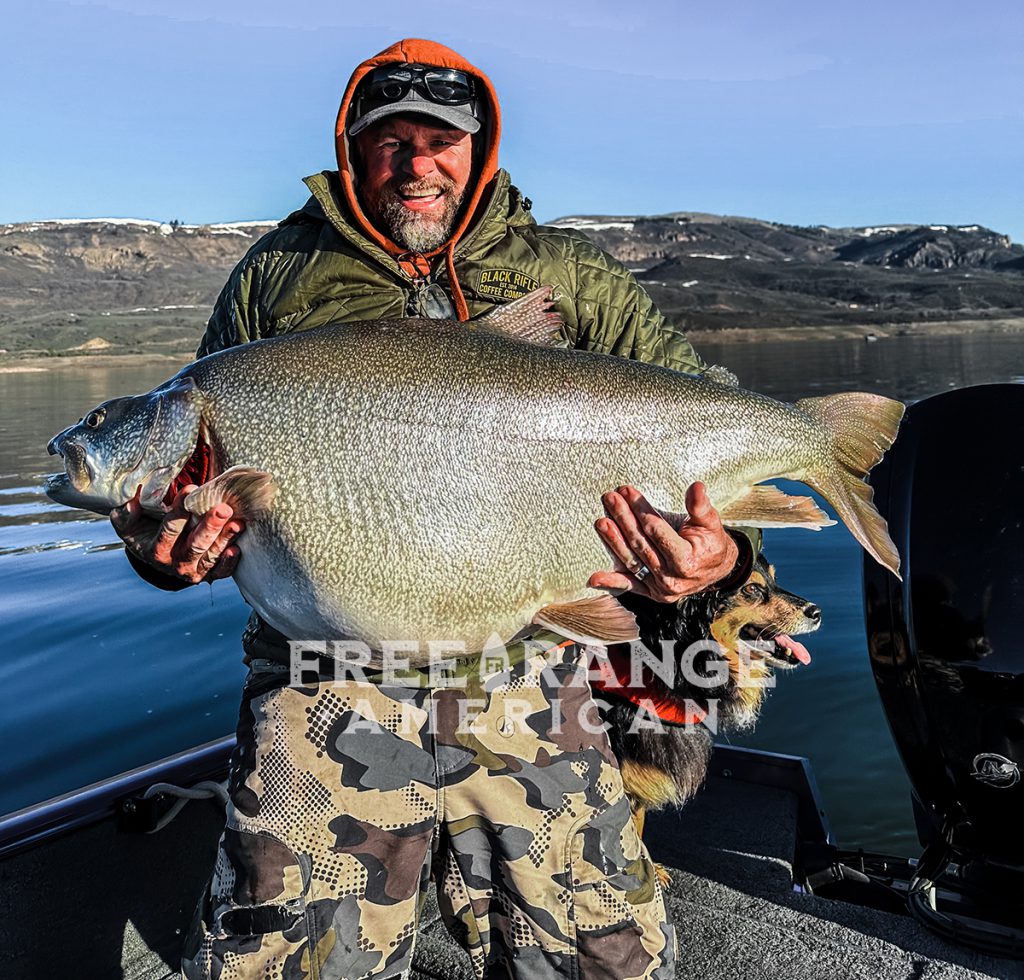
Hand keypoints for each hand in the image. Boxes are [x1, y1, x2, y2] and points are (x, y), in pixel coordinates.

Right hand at [110, 485, 244, 584]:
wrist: (156, 554)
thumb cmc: (144, 531)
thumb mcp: (128, 524)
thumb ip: (127, 513)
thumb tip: (132, 501)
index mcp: (155, 550)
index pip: (169, 529)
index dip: (180, 510)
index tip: (191, 489)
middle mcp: (175, 563)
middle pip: (194, 545)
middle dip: (210, 526)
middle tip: (223, 508)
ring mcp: (193, 570)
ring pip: (210, 556)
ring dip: (225, 539)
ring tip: (237, 523)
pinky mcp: (209, 574)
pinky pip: (221, 572)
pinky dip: (229, 562)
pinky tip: (237, 549)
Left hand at [588, 482, 738, 601]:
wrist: (715, 569)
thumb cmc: (710, 542)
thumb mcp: (710, 523)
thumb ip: (700, 506)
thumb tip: (696, 487)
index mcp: (686, 561)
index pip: (658, 533)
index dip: (642, 511)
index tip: (627, 492)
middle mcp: (670, 578)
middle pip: (640, 544)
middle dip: (623, 519)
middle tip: (610, 498)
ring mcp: (658, 587)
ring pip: (631, 560)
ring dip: (613, 540)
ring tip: (600, 521)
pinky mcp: (649, 592)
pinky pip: (628, 585)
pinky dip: (610, 581)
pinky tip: (593, 578)